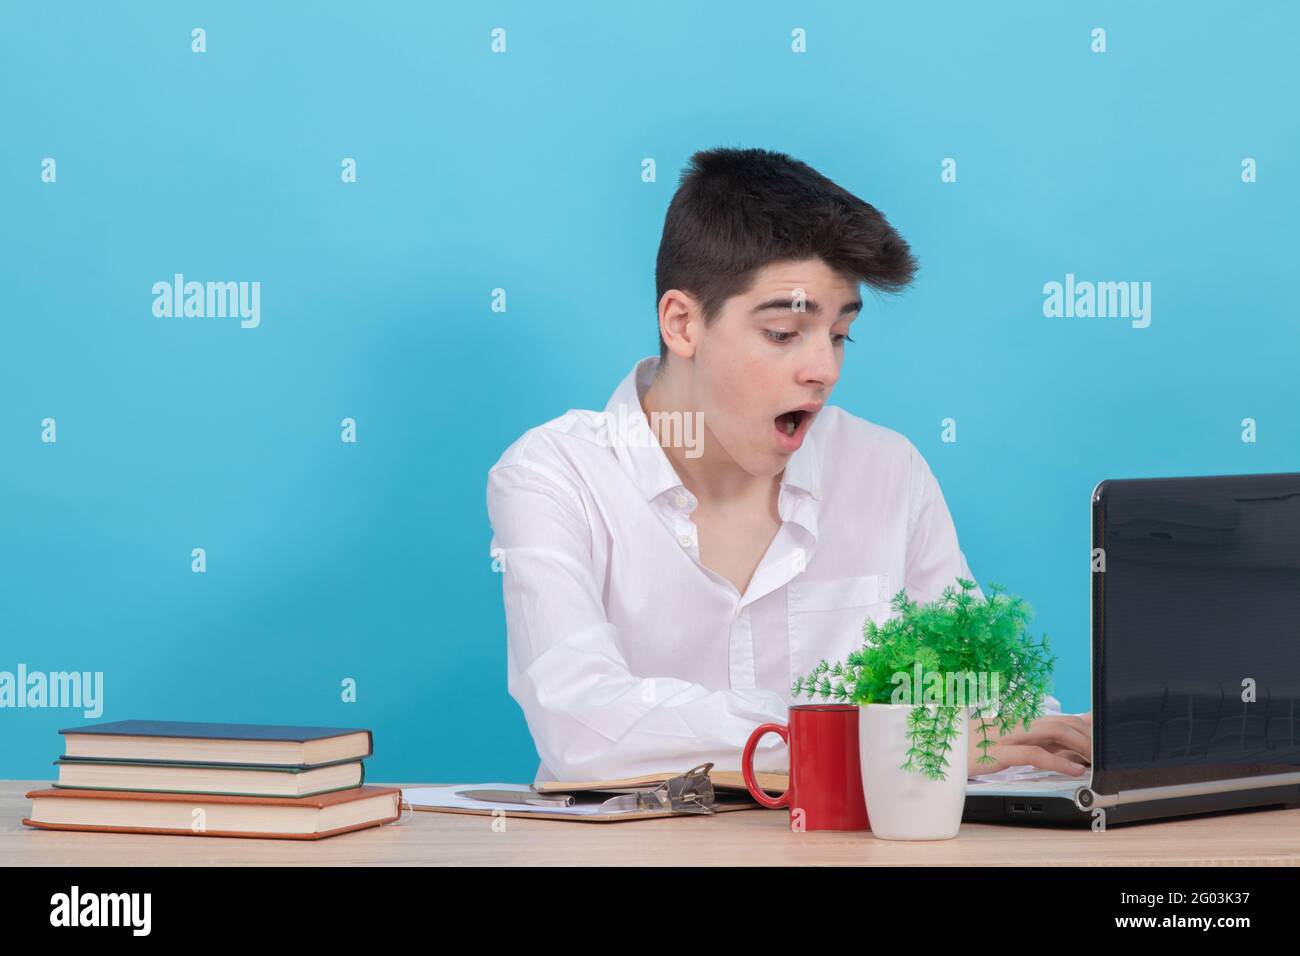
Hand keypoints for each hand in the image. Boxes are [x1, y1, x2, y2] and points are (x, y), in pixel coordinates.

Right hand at [966, 711, 1091, 777]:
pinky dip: (1058, 761)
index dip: (1081, 724)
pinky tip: (1073, 770)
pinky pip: (1033, 754)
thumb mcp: (994, 744)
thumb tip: (1050, 751)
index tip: (1100, 735)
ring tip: (1095, 757)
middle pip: (1058, 721)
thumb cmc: (960, 749)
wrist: (925, 749)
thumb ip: (1020, 744)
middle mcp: (1011, 724)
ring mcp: (1004, 736)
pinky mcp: (996, 752)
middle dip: (1085, 733)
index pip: (1055, 717)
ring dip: (1078, 744)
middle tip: (1103, 749)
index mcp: (1012, 721)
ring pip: (1051, 732)